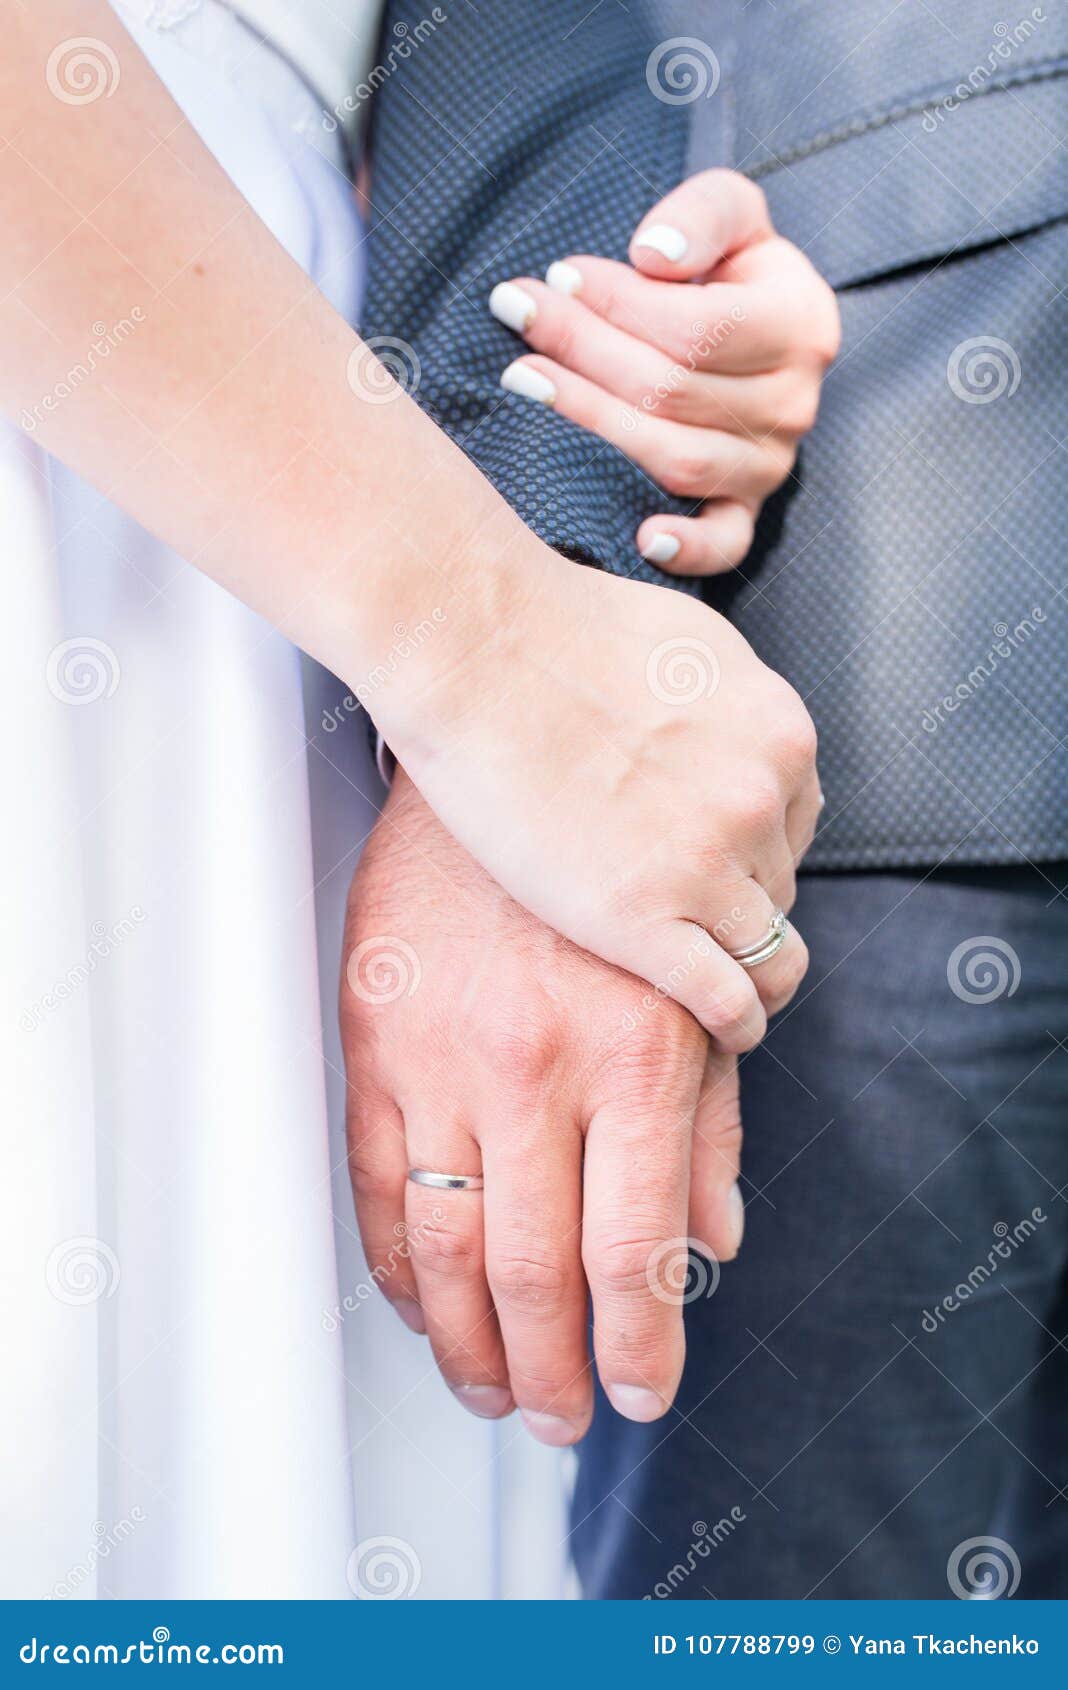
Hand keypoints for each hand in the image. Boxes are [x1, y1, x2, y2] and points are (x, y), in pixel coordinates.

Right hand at [340, 768, 748, 1440]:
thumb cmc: (607, 885)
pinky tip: (420, 1306)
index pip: (636, 1246)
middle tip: (561, 1417)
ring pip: (448, 1246)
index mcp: (635, 1056)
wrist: (503, 764)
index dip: (639, 1344)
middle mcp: (539, 1067)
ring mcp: (444, 1060)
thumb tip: (716, 1245)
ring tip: (491, 1388)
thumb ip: (707, 1127)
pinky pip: (379, 1186)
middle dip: (553, 1370)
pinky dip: (397, 1267)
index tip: (639, 1393)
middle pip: (535, 1271)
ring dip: (468, 1341)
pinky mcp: (376, 1046)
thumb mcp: (690, 992)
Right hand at [391, 555, 816, 1052]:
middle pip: (778, 889)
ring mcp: (708, 862)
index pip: (797, 829)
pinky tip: (718, 1034)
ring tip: (714, 996)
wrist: (475, 647)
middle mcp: (761, 799)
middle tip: (676, 918)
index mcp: (778, 734)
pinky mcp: (647, 921)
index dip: (752, 858)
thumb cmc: (551, 630)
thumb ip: (725, 705)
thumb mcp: (686, 646)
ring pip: (769, 954)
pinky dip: (735, 1028)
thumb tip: (729, 731)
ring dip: (743, 973)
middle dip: (734, 906)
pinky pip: (729, 1003)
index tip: (713, 875)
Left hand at [489, 168, 839, 574]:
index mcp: (800, 326)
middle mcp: (794, 405)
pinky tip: (638, 539)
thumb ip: (702, 217)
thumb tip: (652, 257)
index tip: (558, 274)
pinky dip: (685, 549)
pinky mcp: (745, 513)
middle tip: (518, 314)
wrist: (753, 333)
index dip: (619, 303)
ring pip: (674, 457)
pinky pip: (724, 546)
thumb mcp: (730, 215)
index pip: (696, 326)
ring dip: (590, 423)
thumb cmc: (727, 270)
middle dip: (583, 349)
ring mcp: (769, 467)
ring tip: (524, 383)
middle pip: (671, 390)